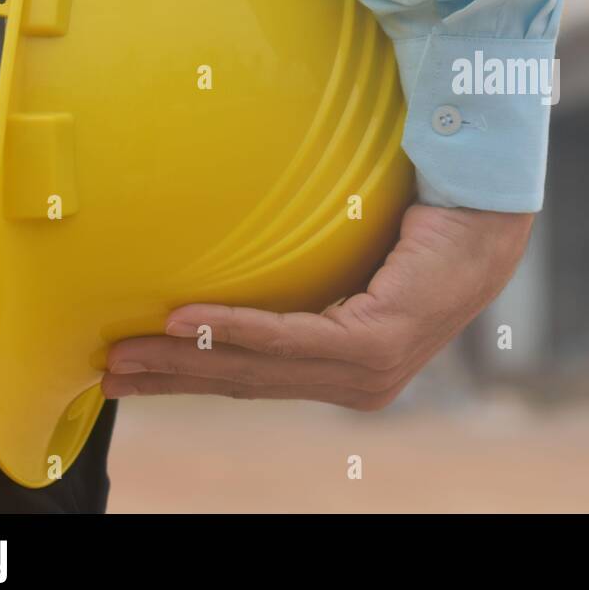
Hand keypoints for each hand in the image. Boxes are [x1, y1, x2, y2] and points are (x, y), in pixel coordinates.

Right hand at [100, 205, 532, 409]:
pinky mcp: (377, 342)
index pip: (255, 378)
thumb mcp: (342, 260)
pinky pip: (292, 337)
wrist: (484, 207)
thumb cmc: (415, 222)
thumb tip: (233, 243)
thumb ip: (294, 275)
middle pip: (244, 382)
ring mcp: (369, 370)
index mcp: (346, 368)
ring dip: (184, 361)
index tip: (128, 373)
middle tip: (104, 373)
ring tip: (123, 353)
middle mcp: (357, 382)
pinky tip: (182, 322)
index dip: (189, 378)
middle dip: (169, 380)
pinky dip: (234, 330)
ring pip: (258, 368)